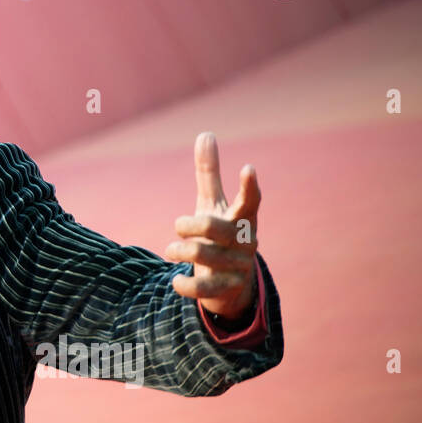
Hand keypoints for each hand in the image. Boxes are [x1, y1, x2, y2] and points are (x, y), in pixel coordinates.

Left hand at [164, 132, 261, 321]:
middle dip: (187, 225)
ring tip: (172, 251)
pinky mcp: (228, 289)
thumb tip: (206, 134)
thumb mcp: (213, 204)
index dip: (248, 186)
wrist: (231, 283)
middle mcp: (244, 241)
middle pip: (212, 227)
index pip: (249, 200)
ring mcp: (238, 266)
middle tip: (178, 227)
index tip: (248, 168)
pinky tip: (176, 278)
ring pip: (201, 255)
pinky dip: (183, 284)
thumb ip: (209, 173)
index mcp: (242, 218)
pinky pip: (201, 287)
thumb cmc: (220, 233)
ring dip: (178, 251)